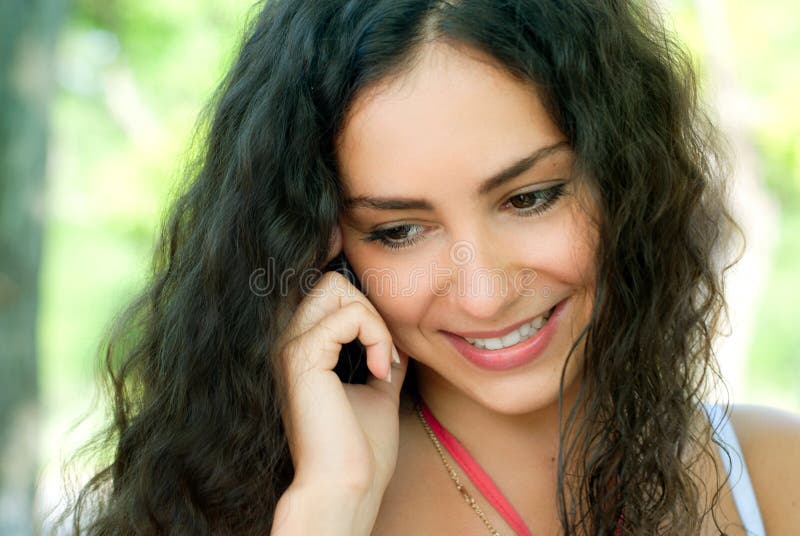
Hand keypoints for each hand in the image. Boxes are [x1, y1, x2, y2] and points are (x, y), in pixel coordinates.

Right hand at [275, 223, 408, 522]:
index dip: (336, 263)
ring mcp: (291, 344)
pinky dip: (375, 337)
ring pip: (338, 288)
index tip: (361, 256)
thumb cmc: (360, 446)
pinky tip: (380, 370)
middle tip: (386, 352)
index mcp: (304, 346)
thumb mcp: (377, 385)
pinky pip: (349, 314)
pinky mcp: (301, 355)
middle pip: (332, 279)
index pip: (318, 286)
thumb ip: (378, 351)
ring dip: (374, 323)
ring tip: (383, 362)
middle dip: (370, 308)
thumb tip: (394, 329)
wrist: (348, 485)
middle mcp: (289, 340)